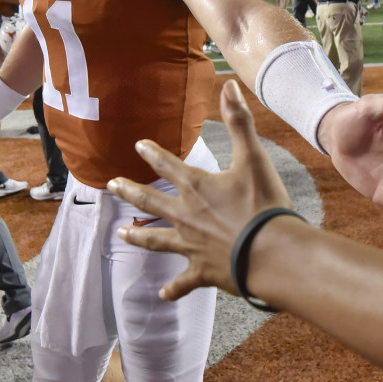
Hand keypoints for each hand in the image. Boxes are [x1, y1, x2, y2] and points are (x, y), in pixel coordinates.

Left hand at [109, 80, 293, 299]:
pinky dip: (173, 289)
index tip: (138, 145)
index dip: (153, 153)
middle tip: (111, 185)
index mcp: (197, 187)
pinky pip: (182, 282)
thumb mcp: (254, 158)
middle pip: (151, 202)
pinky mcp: (202, 272)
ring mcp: (190, 246)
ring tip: (121, 235)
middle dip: (130, 192)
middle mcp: (186, 216)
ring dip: (138, 237)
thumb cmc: (264, 205)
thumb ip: (240, 123)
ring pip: (156, 241)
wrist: (271, 253)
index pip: (168, 165)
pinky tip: (163, 295)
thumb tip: (230, 87)